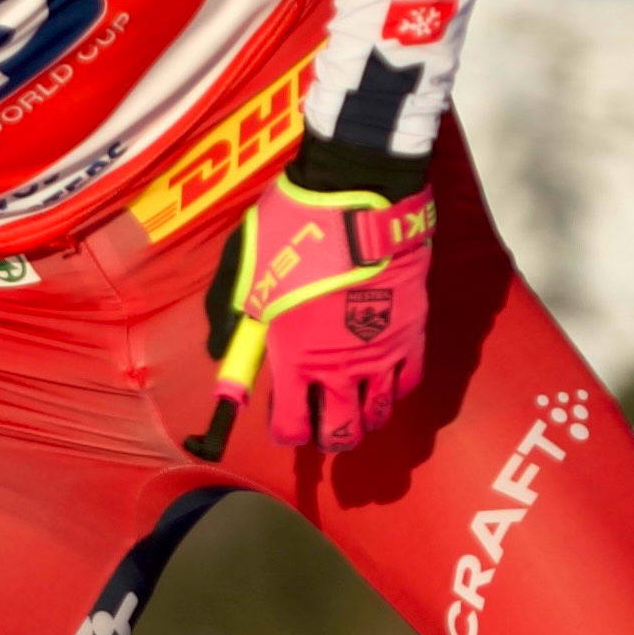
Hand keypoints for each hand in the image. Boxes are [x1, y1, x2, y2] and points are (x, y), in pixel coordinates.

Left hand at [225, 144, 438, 450]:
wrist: (358, 198)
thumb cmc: (294, 230)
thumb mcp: (245, 270)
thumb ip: (230, 318)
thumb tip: (221, 354)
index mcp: (294, 358)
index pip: (292, 428)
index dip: (287, 431)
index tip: (284, 420)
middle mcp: (339, 368)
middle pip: (340, 434)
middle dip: (328, 437)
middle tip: (322, 423)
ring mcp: (380, 356)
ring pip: (376, 417)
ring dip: (362, 419)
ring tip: (354, 407)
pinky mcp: (412, 336)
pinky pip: (407, 384)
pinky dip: (394, 391)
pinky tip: (384, 381)